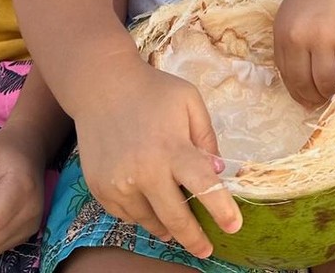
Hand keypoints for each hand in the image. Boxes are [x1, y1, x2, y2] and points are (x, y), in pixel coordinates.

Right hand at [74, 60, 240, 259]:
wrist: (101, 85)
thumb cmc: (152, 90)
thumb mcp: (189, 100)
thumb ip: (206, 136)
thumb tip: (219, 172)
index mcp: (172, 147)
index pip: (203, 186)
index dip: (221, 209)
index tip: (234, 226)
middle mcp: (144, 171)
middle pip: (176, 218)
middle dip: (194, 239)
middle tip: (206, 249)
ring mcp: (119, 183)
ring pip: (150, 221)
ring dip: (167, 227)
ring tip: (177, 227)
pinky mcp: (101, 189)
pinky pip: (127, 215)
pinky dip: (142, 214)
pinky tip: (149, 202)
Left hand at [273, 0, 334, 106]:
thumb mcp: (295, 13)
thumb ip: (294, 41)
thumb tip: (301, 79)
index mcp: (282, 32)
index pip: (286, 75)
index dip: (299, 92)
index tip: (308, 99)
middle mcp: (298, 37)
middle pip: (304, 83)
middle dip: (315, 96)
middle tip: (325, 99)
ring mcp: (322, 38)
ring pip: (326, 81)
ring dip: (333, 89)